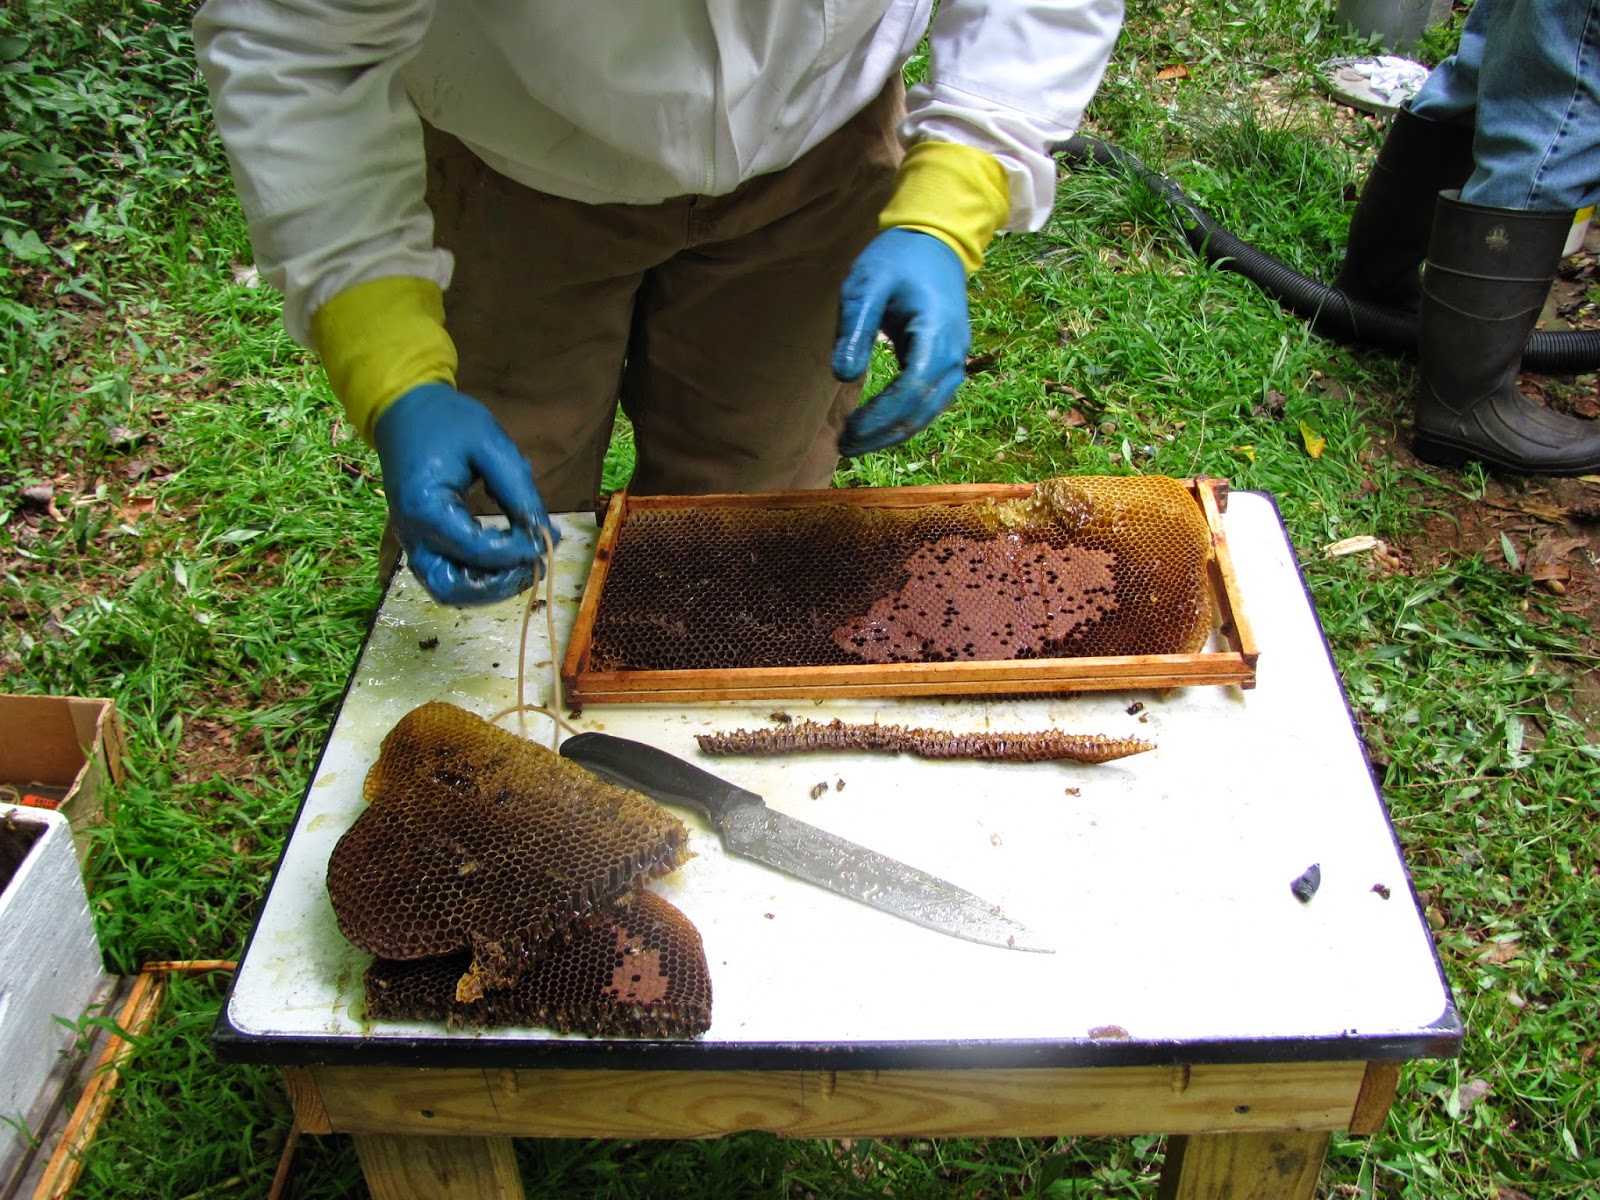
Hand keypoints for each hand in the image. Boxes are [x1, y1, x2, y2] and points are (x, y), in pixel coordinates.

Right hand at [372, 383, 555, 605]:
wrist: (405, 409)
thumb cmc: (446, 421)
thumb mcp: (490, 444)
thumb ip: (517, 489)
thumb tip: (542, 530)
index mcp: (424, 508)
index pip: (476, 550)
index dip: (517, 551)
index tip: (548, 538)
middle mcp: (412, 534)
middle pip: (454, 588)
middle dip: (499, 584)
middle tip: (535, 562)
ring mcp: (412, 541)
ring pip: (448, 589)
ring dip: (489, 587)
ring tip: (523, 564)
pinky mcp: (420, 540)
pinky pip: (447, 574)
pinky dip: (476, 577)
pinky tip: (505, 558)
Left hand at [832, 228, 969, 456]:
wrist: (934, 242)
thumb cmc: (897, 259)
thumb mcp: (868, 284)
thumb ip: (855, 328)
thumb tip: (844, 376)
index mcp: (938, 334)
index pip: (912, 389)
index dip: (880, 416)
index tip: (847, 430)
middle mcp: (954, 355)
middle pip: (922, 411)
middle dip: (882, 434)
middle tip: (843, 447)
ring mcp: (955, 361)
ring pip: (928, 412)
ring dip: (892, 432)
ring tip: (854, 444)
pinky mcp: (945, 363)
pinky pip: (928, 401)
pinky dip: (903, 419)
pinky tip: (875, 428)